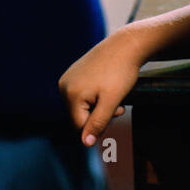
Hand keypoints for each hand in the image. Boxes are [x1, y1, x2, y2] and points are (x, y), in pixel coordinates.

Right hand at [59, 30, 141, 144]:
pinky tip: (106, 87)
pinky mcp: (74, 73)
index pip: (80, 126)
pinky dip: (95, 96)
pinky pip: (82, 94)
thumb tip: (85, 143)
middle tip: (117, 104)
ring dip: (98, 106)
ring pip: (82, 106)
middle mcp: (64, 86)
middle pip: (80, 116)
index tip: (116, 111)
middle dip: (99, 115)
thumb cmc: (120, 73)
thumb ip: (98, 123)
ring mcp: (68, 78)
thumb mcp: (111, 102)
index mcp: (71, 94)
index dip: (99, 125)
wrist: (125, 45)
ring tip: (112, 94)